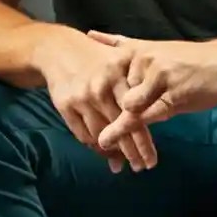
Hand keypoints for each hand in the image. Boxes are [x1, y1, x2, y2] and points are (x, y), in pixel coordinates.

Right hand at [32, 29, 158, 171]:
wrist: (59, 49)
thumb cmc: (98, 59)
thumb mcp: (120, 63)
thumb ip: (136, 89)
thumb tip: (157, 117)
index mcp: (118, 76)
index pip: (134, 115)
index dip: (143, 142)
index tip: (151, 160)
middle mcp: (100, 88)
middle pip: (118, 128)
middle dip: (131, 152)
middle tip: (141, 167)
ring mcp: (81, 98)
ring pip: (100, 134)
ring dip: (112, 152)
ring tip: (123, 163)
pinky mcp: (65, 105)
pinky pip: (82, 134)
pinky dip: (94, 145)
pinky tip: (105, 151)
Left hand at [87, 31, 216, 149]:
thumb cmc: (185, 60)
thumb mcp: (149, 46)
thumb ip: (119, 44)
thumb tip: (90, 34)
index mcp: (133, 51)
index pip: (101, 75)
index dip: (88, 97)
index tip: (74, 107)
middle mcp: (142, 62)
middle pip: (111, 96)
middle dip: (102, 118)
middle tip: (91, 139)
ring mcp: (157, 77)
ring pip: (127, 108)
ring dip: (116, 131)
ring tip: (103, 147)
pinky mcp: (172, 94)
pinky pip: (147, 117)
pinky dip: (133, 134)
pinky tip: (123, 146)